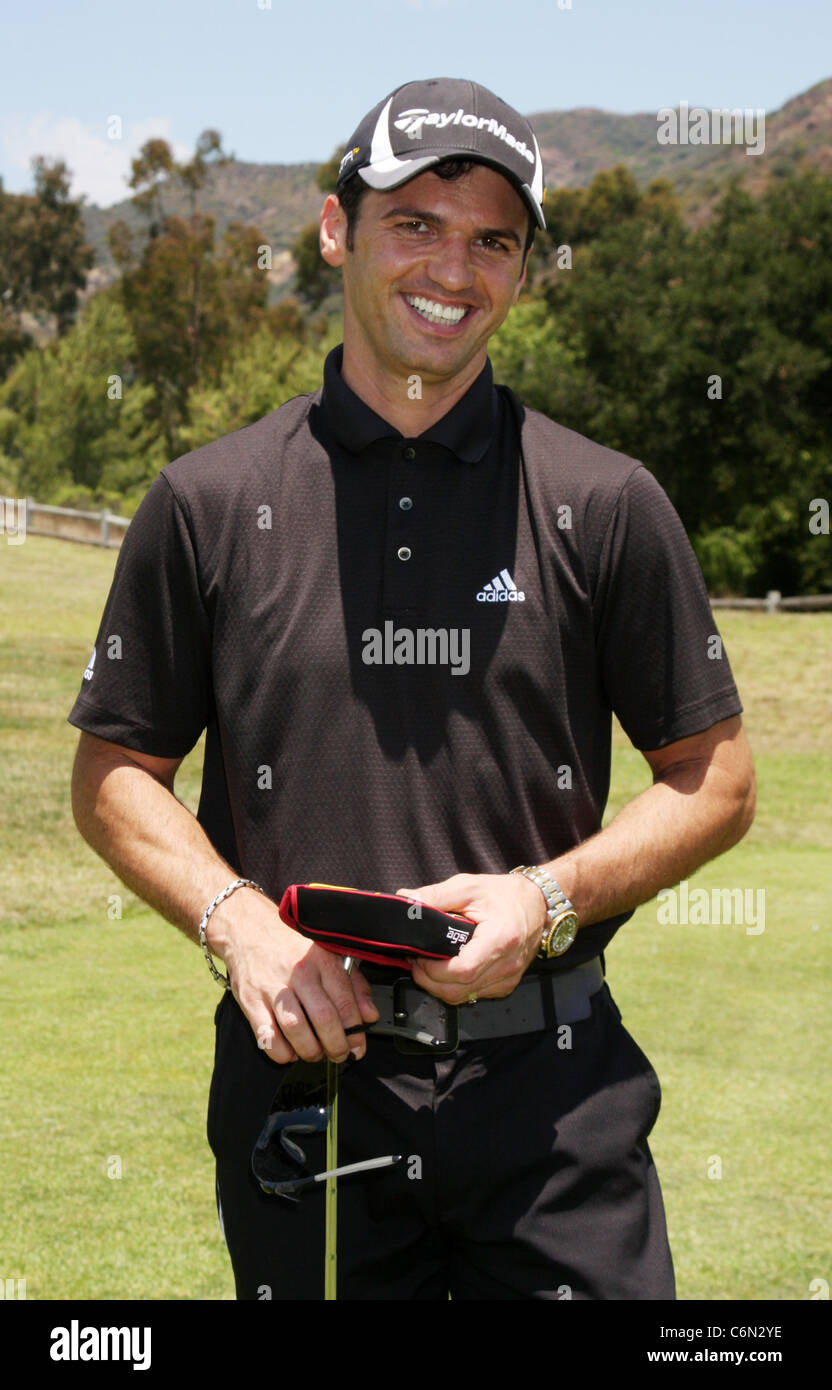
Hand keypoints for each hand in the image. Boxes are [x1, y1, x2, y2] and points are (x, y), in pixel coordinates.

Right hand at [206, 888, 378, 1064]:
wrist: (248, 929)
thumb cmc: (291, 945)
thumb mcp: (328, 954)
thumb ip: (354, 984)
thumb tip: (369, 1015)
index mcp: (322, 959)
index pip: (345, 1002)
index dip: (355, 1032)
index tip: (357, 1047)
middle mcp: (298, 972)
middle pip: (324, 1019)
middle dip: (336, 1046)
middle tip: (339, 1055)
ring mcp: (272, 987)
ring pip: (296, 1029)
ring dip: (310, 1051)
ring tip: (315, 1054)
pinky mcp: (251, 1000)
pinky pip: (267, 1037)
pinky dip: (281, 1052)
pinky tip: (290, 1050)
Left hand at [395, 872, 547, 1004]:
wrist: (539, 903)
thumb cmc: (506, 894)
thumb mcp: (469, 887)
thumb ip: (435, 895)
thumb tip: (406, 900)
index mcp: (500, 940)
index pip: (461, 971)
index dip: (432, 969)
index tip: (418, 955)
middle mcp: (507, 965)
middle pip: (458, 991)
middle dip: (429, 980)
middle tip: (416, 960)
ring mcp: (508, 979)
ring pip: (463, 997)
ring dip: (439, 986)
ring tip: (429, 963)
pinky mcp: (506, 985)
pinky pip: (474, 995)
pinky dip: (456, 987)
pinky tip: (448, 969)